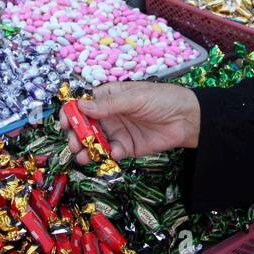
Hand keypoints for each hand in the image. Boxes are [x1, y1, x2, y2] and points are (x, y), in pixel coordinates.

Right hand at [59, 82, 199, 162]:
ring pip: (94, 141)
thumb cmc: (163, 99)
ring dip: (86, 149)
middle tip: (74, 143)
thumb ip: (109, 104)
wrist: (188, 119)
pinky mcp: (127, 147)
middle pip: (84, 126)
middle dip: (76, 135)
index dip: (71, 112)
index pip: (82, 104)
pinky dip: (108, 155)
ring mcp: (117, 131)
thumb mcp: (136, 97)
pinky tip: (113, 154)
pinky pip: (111, 152)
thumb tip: (81, 106)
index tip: (65, 123)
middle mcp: (109, 114)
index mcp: (108, 97)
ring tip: (83, 156)